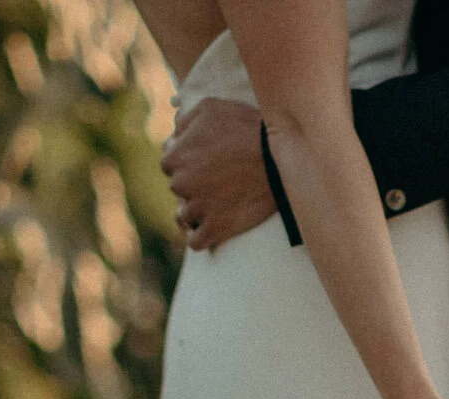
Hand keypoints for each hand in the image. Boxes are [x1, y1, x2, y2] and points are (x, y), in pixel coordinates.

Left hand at [161, 98, 279, 250]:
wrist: (278, 157)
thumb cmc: (246, 128)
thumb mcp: (211, 108)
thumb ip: (184, 121)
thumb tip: (173, 135)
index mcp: (176, 156)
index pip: (170, 165)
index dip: (187, 163)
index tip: (207, 164)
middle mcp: (181, 183)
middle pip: (178, 190)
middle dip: (193, 186)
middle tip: (218, 180)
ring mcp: (198, 208)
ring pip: (185, 216)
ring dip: (197, 212)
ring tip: (220, 203)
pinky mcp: (216, 228)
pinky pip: (195, 241)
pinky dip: (200, 237)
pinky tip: (211, 229)